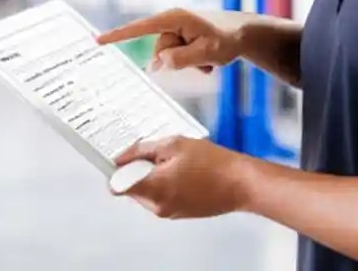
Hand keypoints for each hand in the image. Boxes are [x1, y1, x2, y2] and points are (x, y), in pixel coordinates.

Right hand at [95, 8, 242, 72]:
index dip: (117, 35)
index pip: (139, 28)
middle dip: (178, 60)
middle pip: (159, 50)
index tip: (97, 40)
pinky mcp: (183, 38)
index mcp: (173, 19)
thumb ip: (179, 59)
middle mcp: (172, 21)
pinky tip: (209, 59)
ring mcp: (177, 30)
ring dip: (188, 63)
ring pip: (170, 56)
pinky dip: (192, 61)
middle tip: (203, 57)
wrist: (246, 33)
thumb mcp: (205, 53)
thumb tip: (158, 63)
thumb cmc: (227, 39)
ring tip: (209, 59)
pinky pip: (178, 56)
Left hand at [111, 136, 251, 218]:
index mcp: (153, 188)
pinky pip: (163, 197)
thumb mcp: (173, 144)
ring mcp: (169, 212)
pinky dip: (166, 184)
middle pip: (132, 187)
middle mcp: (158, 206)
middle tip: (157, 153)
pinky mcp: (180, 213)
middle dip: (139, 170)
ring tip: (176, 161)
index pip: (117, 186)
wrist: (240, 183)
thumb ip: (142, 150)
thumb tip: (122, 156)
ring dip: (154, 176)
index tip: (120, 158)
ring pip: (148, 192)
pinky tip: (184, 171)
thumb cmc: (213, 162)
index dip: (116, 170)